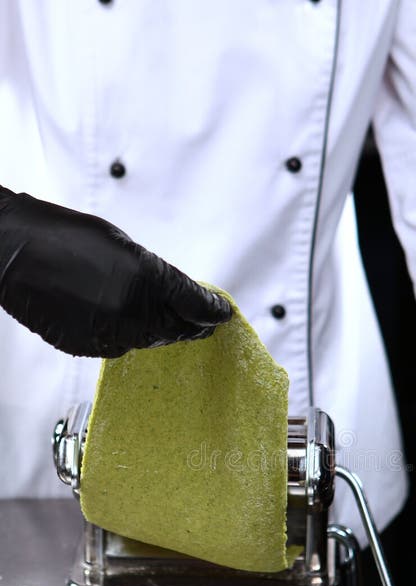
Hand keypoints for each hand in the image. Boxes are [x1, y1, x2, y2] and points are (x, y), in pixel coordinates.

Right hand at [0, 185, 231, 356]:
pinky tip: (117, 317)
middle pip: (175, 329)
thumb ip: (157, 274)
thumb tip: (179, 294)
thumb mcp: (123, 245)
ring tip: (157, 317)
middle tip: (201, 321)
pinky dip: (124, 333)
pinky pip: (117, 344)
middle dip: (188, 323)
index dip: (212, 309)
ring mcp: (108, 334)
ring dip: (156, 330)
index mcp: (147, 281)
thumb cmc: (62, 236)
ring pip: (146, 339)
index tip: (223, 313)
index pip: (194, 304)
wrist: (11, 251)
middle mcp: (132, 314)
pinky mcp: (86, 347)